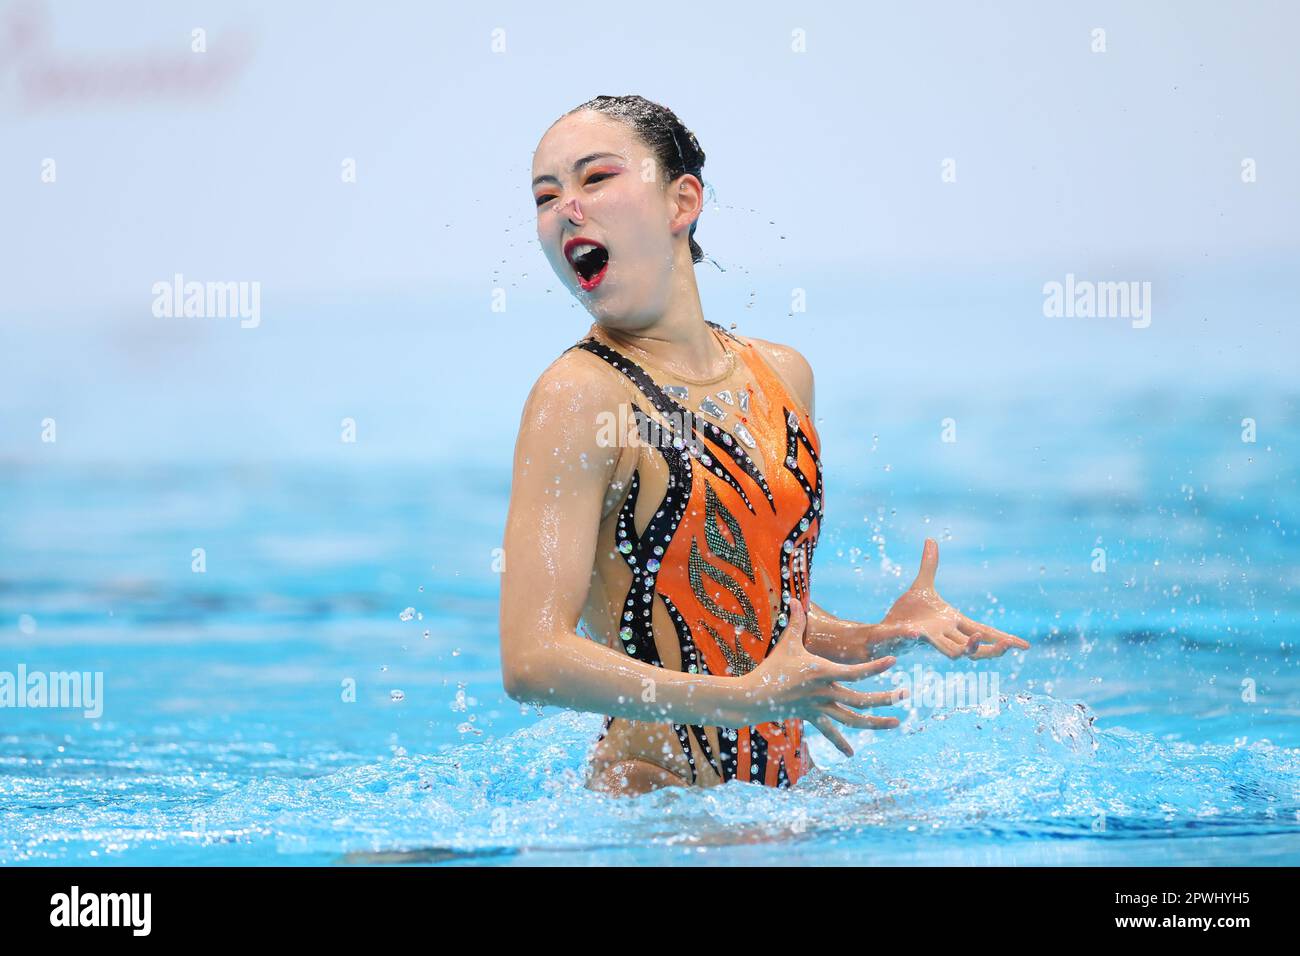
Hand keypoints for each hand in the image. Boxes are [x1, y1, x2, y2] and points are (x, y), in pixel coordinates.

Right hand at [743, 600, 906, 756]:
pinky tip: (851, 754)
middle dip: (885, 698)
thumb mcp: (786, 644)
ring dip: (876, 722)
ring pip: (852, 719)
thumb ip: (795, 622)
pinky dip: (840, 742)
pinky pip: (830, 732)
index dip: (875, 668)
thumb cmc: (772, 668)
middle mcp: (824, 693)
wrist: (754, 698)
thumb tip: (794, 599)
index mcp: (821, 673)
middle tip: (906, 695)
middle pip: (860, 700)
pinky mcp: (813, 718)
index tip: (893, 662)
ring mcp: (820, 708)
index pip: (854, 672)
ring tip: (897, 723)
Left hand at [879, 539, 1030, 659]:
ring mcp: (928, 639)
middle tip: (1007, 646)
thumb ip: (929, 565)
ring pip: (951, 652)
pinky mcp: (908, 638)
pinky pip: (911, 640)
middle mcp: (945, 634)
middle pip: (974, 648)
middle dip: (991, 648)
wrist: (884, 628)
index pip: (984, 632)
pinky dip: (911, 636)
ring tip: (973, 640)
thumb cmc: (908, 612)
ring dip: (963, 648)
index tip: (1026, 646)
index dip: (1004, 639)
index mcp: (953, 622)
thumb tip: (931, 540)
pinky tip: (914, 633)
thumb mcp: (922, 585)